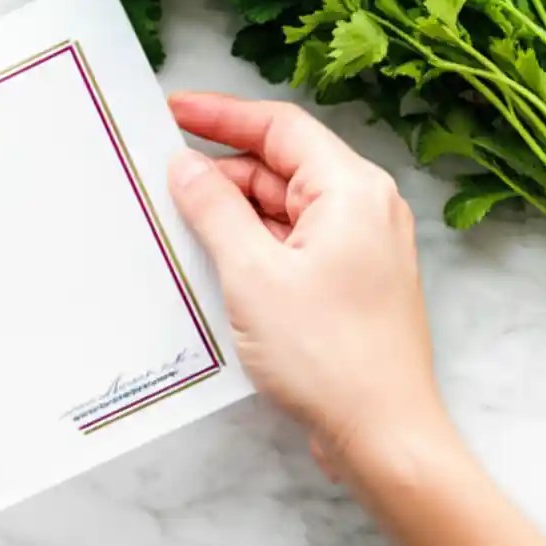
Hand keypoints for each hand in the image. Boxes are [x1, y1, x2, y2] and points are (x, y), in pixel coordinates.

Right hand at [166, 92, 441, 479]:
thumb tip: (186, 167)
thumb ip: (215, 211)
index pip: (280, 127)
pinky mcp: (347, 283)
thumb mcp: (253, 275)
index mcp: (351, 190)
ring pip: (283, 209)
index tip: (172, 111)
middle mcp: (363, 209)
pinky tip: (213, 261)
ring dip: (232, 213)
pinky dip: (251, 246)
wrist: (383, 434)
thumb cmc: (329, 357)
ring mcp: (358, 248)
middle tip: (161, 177)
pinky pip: (290, 245)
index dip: (221, 115)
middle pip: (281, 167)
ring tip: (178, 223)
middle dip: (221, 170)